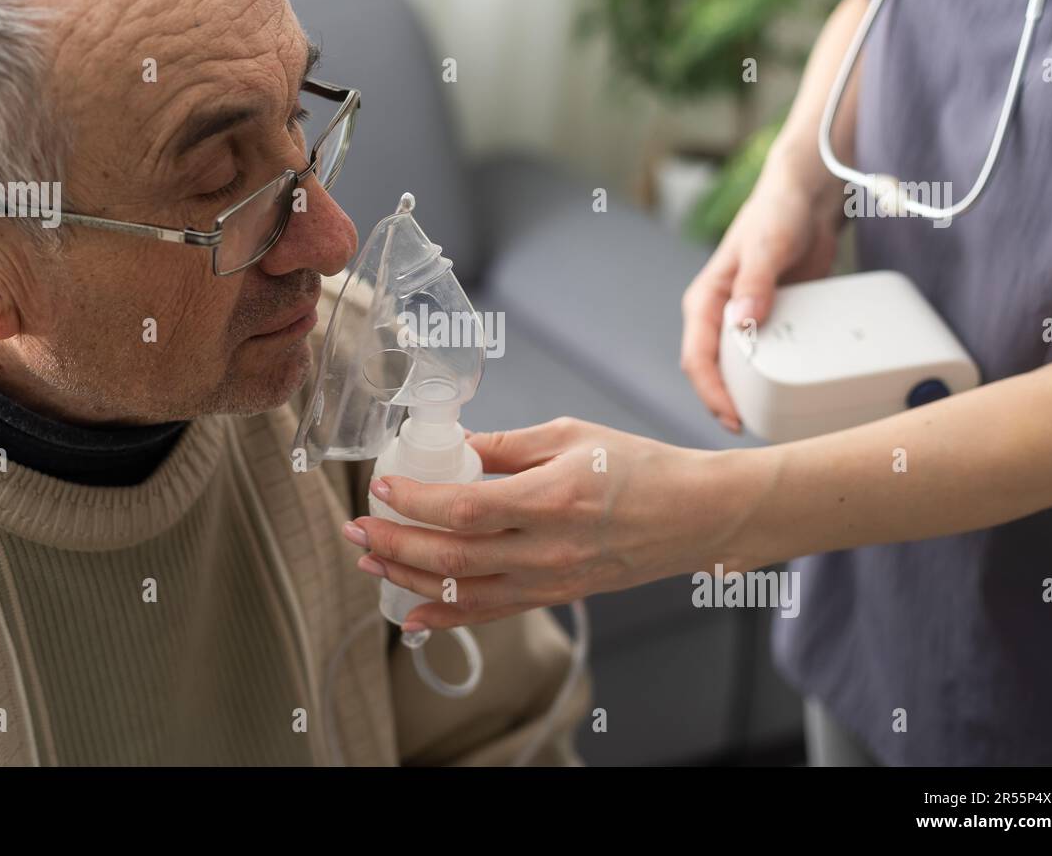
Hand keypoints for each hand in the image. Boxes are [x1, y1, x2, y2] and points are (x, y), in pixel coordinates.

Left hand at [342, 417, 770, 630]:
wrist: (695, 514)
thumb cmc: (639, 467)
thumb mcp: (570, 435)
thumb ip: (507, 445)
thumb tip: (455, 444)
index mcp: (551, 498)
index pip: (463, 508)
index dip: (414, 501)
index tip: (382, 487)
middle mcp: (547, 548)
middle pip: (452, 556)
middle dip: (393, 545)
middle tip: (355, 531)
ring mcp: (551, 579)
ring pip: (464, 591)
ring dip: (409, 580)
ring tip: (371, 563)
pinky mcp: (557, 595)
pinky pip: (493, 613)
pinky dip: (448, 615)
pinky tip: (414, 613)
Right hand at [679, 166, 840, 432]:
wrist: (806, 199)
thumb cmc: (777, 213)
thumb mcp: (766, 245)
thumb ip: (755, 281)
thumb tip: (743, 320)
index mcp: (705, 302)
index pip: (697, 358)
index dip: (711, 392)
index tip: (732, 417)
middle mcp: (718, 317)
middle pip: (713, 374)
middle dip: (727, 405)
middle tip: (753, 430)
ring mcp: (744, 322)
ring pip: (737, 372)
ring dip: (748, 397)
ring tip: (770, 421)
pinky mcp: (769, 323)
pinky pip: (766, 359)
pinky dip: (774, 379)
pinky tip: (791, 393)